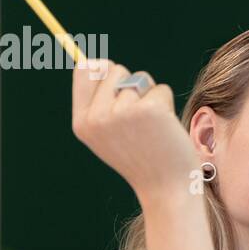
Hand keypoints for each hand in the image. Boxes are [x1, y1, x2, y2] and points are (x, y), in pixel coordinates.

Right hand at [71, 58, 202, 201]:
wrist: (165, 187)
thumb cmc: (140, 157)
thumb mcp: (108, 133)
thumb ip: (98, 102)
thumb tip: (96, 62)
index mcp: (82, 122)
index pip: (84, 69)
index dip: (103, 69)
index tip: (118, 84)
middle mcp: (97, 117)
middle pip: (114, 70)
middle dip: (131, 85)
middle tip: (139, 117)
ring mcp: (121, 113)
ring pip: (140, 79)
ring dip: (150, 97)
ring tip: (152, 127)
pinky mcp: (149, 110)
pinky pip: (160, 89)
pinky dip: (166, 103)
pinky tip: (164, 128)